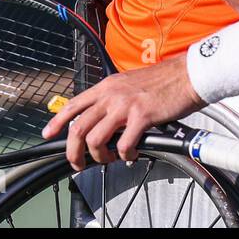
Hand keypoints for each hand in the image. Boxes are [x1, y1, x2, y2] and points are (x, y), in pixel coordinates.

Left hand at [41, 54, 204, 169]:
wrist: (189, 75)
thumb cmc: (164, 80)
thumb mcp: (130, 82)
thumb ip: (114, 97)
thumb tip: (104, 118)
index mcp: (107, 86)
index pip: (73, 105)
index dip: (57, 122)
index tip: (48, 134)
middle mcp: (112, 95)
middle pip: (78, 128)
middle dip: (73, 152)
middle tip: (78, 163)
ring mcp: (125, 106)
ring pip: (95, 139)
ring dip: (99, 156)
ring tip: (109, 159)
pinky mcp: (142, 117)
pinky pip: (123, 145)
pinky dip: (125, 155)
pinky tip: (132, 154)